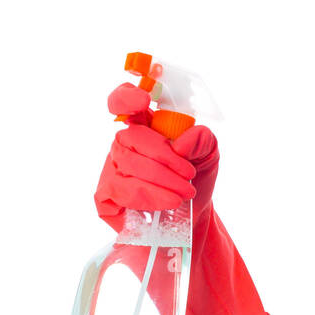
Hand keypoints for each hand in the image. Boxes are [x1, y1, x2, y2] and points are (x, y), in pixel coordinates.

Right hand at [95, 83, 219, 233]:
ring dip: (160, 179)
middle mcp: (124, 143)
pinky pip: (119, 189)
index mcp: (145, 125)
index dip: (126, 97)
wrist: (193, 216)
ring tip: (184, 193)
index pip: (124, 100)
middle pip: (133, 138)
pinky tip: (166, 202)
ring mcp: (112, 167)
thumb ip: (202, 140)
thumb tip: (182, 142)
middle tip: (189, 176)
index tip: (143, 102)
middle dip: (164, 158)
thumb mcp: (208, 155)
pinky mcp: (106, 194)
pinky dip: (146, 195)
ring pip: (128, 164)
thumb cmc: (195, 180)